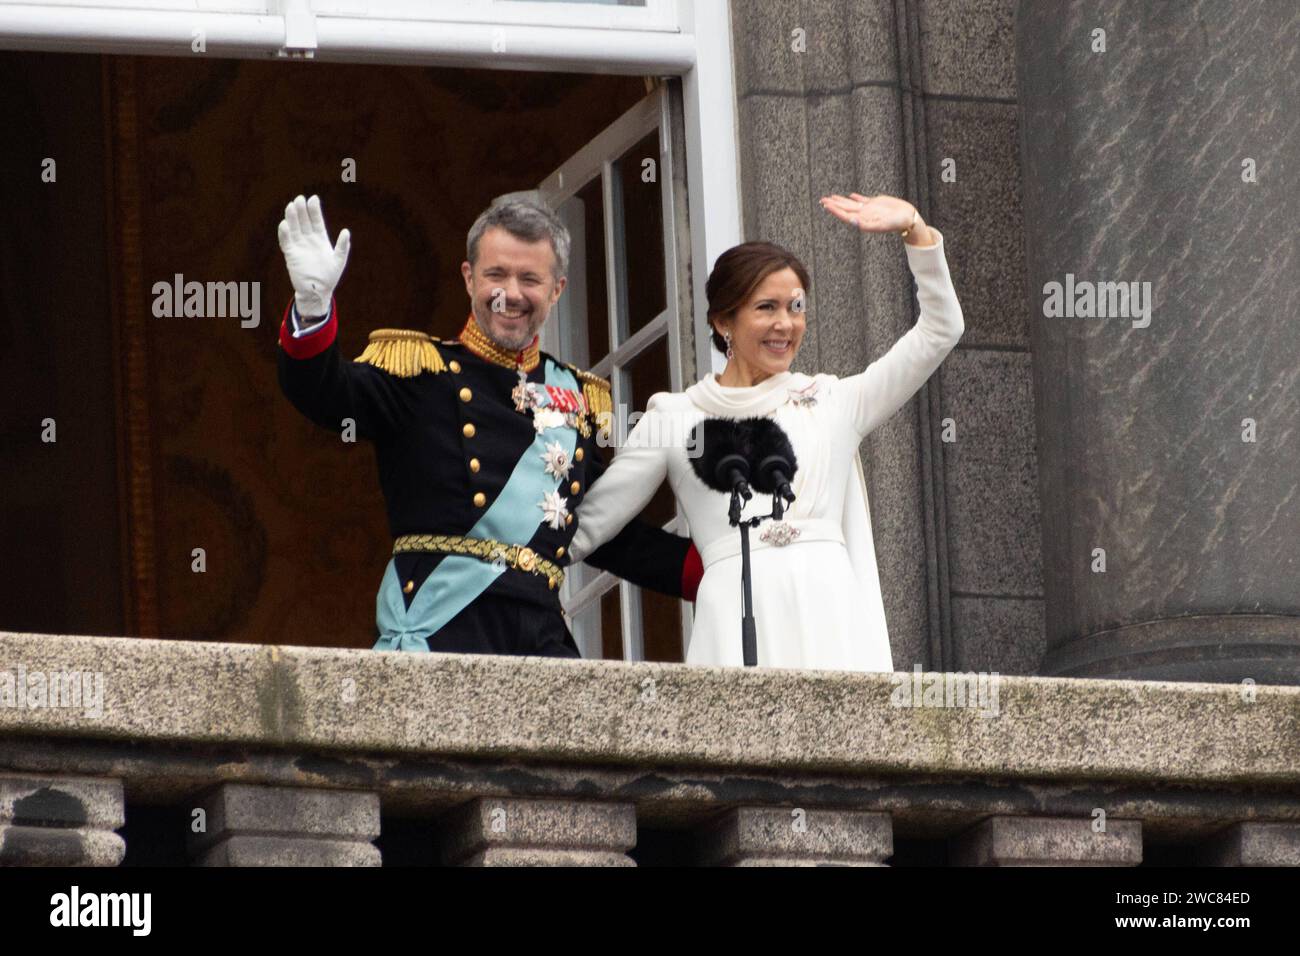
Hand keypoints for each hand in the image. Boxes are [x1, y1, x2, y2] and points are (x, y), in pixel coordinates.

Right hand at [277, 194, 350, 317]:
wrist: (318, 291)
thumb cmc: (330, 277)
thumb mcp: (339, 261)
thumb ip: (342, 247)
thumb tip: (346, 231)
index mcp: (321, 239)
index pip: (317, 221)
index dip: (314, 210)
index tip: (314, 198)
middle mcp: (309, 240)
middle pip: (304, 221)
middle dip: (302, 210)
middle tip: (300, 198)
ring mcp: (299, 246)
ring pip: (294, 228)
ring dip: (292, 218)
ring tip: (291, 206)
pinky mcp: (290, 254)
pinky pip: (286, 242)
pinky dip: (284, 233)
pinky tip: (284, 224)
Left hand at [819, 192, 916, 234]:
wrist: (908, 219)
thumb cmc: (896, 223)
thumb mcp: (882, 224)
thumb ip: (867, 224)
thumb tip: (853, 221)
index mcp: (863, 221)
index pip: (845, 215)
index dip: (835, 210)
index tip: (826, 204)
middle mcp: (864, 216)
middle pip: (845, 209)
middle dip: (833, 205)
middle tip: (822, 200)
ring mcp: (869, 210)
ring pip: (851, 204)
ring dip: (841, 201)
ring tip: (831, 198)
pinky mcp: (876, 203)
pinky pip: (863, 200)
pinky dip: (855, 198)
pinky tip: (850, 196)